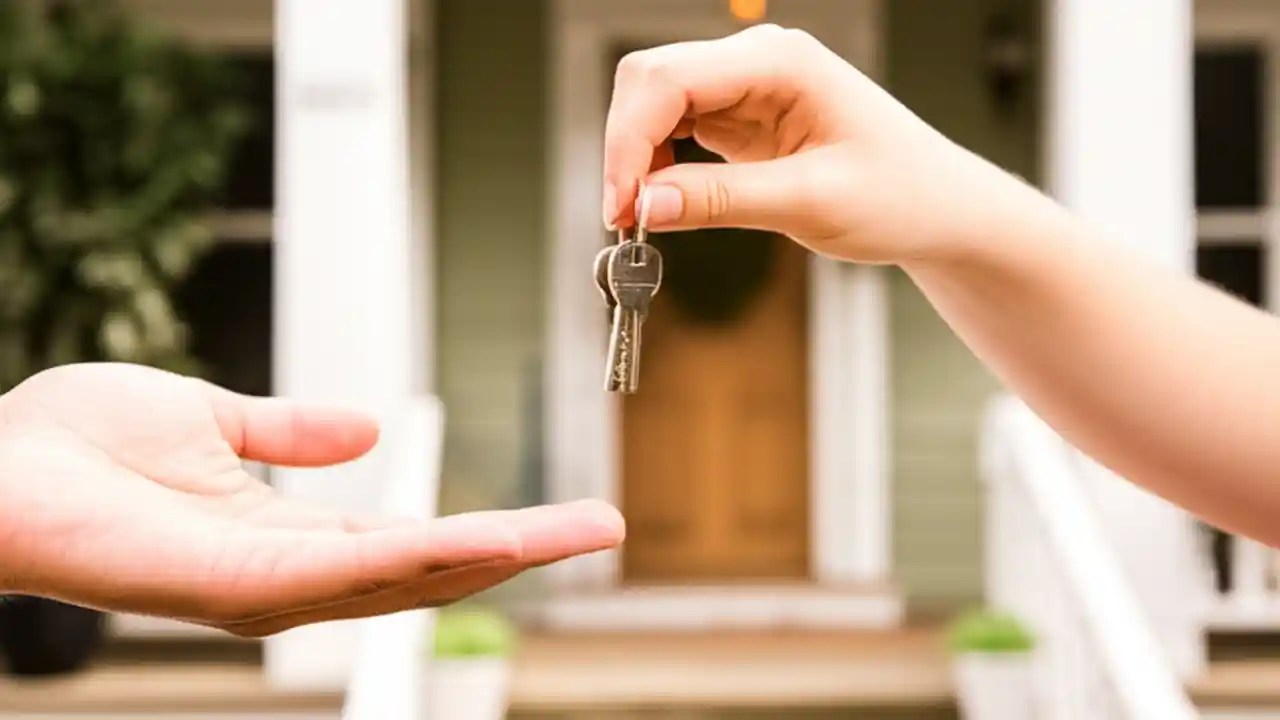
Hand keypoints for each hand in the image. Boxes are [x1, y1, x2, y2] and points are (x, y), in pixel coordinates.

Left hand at [0, 363, 622, 636]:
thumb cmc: (73, 447)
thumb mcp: (210, 418)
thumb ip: (288, 430)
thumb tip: (367, 431)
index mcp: (287, 534)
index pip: (411, 538)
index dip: (487, 527)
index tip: (557, 512)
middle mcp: (291, 575)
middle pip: (430, 567)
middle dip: (521, 549)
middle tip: (604, 526)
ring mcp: (270, 586)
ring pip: (408, 575)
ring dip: (498, 554)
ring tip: (576, 532)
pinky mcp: (242, 583)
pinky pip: (352, 569)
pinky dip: (427, 557)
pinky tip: (490, 539)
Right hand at [603, 24, 1020, 264]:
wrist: (938, 209)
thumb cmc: (900, 195)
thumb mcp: (810, 203)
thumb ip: (722, 200)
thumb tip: (644, 204)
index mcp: (781, 61)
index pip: (669, 80)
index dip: (629, 140)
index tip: (621, 204)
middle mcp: (758, 61)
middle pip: (651, 81)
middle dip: (625, 146)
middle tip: (623, 216)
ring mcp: (748, 86)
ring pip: (656, 104)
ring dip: (636, 156)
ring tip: (640, 216)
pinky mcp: (743, 116)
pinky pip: (677, 128)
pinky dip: (657, 163)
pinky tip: (662, 200)